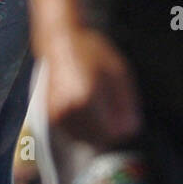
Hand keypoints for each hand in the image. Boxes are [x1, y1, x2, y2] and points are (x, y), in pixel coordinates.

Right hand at [46, 27, 140, 144]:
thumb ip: (127, 104)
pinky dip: (84, 129)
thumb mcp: (119, 72)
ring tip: (98, 106)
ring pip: (86, 140)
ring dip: (97, 131)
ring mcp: (57, 115)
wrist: (60, 43)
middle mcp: (68, 109)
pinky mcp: (51, 118)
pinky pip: (74, 135)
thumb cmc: (90, 52)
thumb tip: (131, 130)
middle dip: (110, 130)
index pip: (113, 133)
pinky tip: (87, 110)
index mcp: (86, 97)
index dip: (124, 126)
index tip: (126, 114)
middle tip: (114, 109)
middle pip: (99, 140)